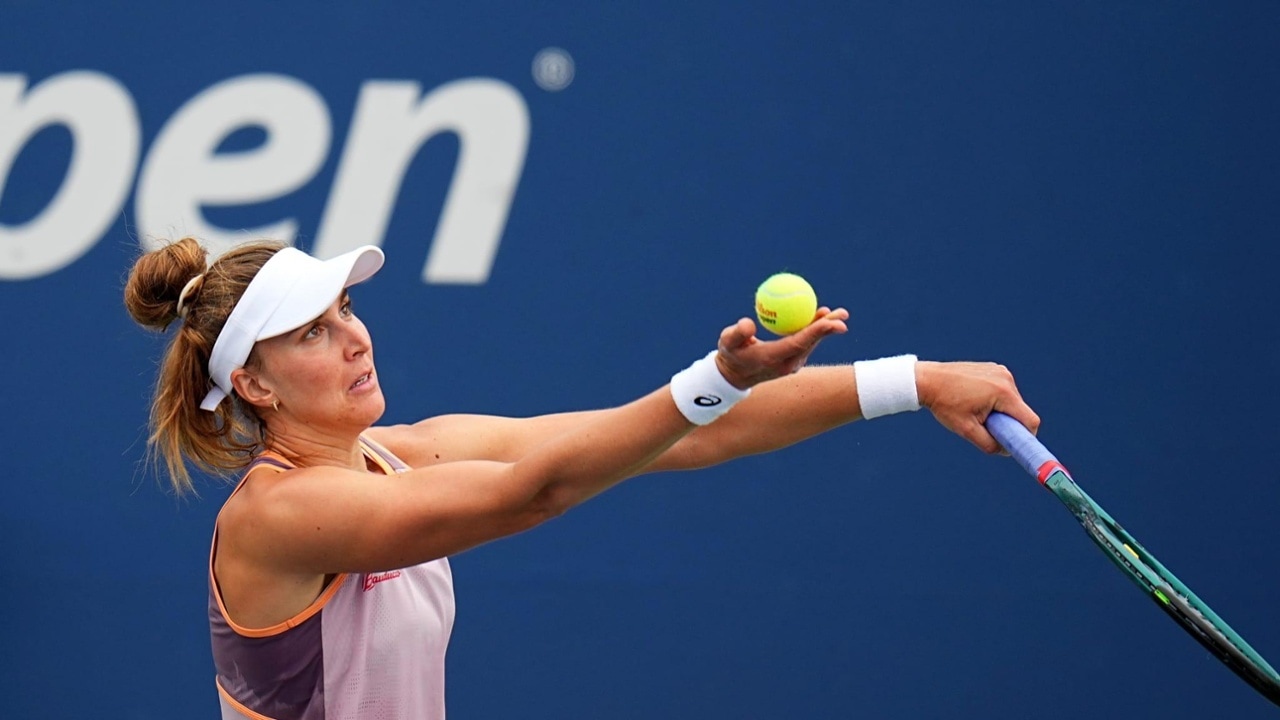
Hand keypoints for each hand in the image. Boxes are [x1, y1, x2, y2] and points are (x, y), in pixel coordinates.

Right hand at [713, 307, 848, 388]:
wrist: (733, 376)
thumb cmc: (730, 355)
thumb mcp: (727, 343)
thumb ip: (737, 333)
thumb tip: (748, 324)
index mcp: (773, 358)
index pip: (800, 343)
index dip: (817, 331)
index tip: (832, 321)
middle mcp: (787, 364)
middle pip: (812, 342)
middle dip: (829, 328)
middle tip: (843, 314)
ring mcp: (791, 364)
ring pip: (811, 343)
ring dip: (825, 328)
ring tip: (837, 313)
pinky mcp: (791, 362)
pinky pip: (806, 343)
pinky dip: (814, 331)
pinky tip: (821, 318)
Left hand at [915, 361, 1039, 453]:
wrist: (927, 380)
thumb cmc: (944, 404)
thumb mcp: (966, 430)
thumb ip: (989, 444)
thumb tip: (1006, 451)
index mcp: (1003, 392)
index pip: (1029, 420)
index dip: (1026, 436)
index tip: (1016, 445)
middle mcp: (1006, 378)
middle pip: (1021, 411)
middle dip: (1009, 423)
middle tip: (986, 427)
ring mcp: (1000, 371)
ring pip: (1012, 401)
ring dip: (1001, 411)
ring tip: (976, 411)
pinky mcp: (994, 368)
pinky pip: (1003, 390)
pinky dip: (995, 400)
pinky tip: (975, 400)